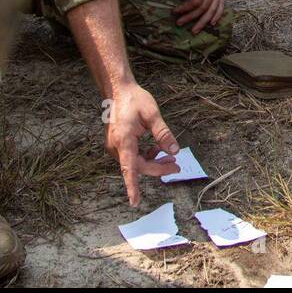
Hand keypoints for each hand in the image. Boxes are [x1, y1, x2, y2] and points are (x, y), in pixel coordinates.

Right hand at [106, 82, 180, 205]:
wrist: (118, 90)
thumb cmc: (135, 100)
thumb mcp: (152, 114)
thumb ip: (163, 134)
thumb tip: (174, 151)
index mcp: (124, 140)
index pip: (129, 168)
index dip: (132, 187)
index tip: (135, 202)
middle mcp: (116, 146)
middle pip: (138, 166)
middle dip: (157, 168)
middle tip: (176, 165)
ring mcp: (115, 146)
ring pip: (135, 162)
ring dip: (152, 161)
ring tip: (169, 157)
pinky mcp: (117, 144)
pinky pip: (132, 156)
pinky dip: (145, 155)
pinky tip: (156, 148)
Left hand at [167, 0, 224, 32]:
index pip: (197, 0)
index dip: (185, 9)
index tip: (174, 12)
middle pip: (205, 7)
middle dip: (192, 18)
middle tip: (179, 23)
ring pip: (214, 8)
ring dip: (204, 21)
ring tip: (195, 30)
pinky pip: (221, 4)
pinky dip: (217, 14)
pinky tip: (212, 23)